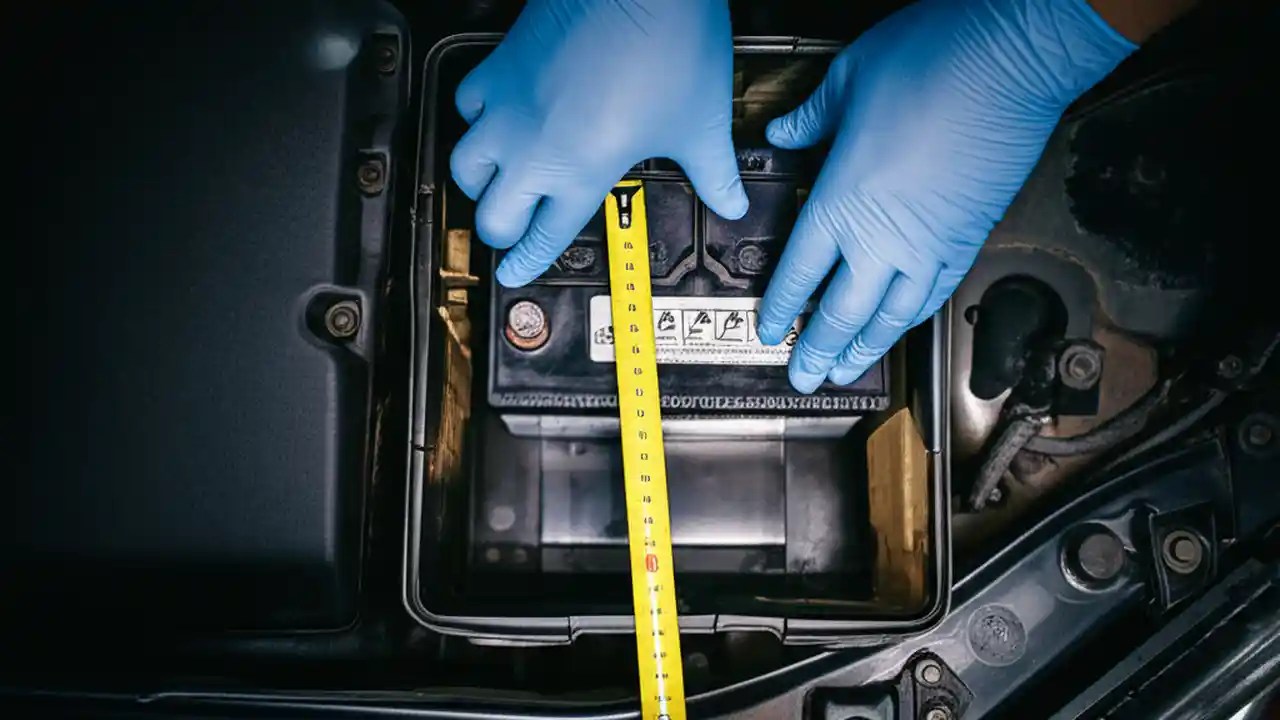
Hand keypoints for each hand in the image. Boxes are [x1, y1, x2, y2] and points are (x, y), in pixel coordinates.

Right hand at [451, 0, 747, 287]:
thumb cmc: (670, 47)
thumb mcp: (702, 125)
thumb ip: (715, 174)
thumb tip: (734, 201)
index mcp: (580, 172)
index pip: (541, 238)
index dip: (526, 263)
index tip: (513, 272)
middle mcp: (534, 148)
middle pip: (492, 215)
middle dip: (501, 232)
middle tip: (512, 229)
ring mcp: (507, 107)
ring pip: (465, 166)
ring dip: (480, 182)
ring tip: (497, 182)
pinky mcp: (498, 66)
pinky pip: (466, 106)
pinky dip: (476, 120)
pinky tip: (496, 118)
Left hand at [756, 0, 1134, 392]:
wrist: (1009, 62)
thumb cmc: (929, 63)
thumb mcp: (847, 81)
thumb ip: (809, 118)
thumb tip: (780, 132)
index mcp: (840, 203)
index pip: (798, 273)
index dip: (780, 308)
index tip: (769, 329)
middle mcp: (882, 238)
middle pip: (841, 313)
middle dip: (818, 352)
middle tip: (803, 378)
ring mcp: (930, 246)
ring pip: (891, 318)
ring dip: (865, 349)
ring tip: (846, 372)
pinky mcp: (969, 239)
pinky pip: (933, 295)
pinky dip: (911, 321)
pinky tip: (901, 329)